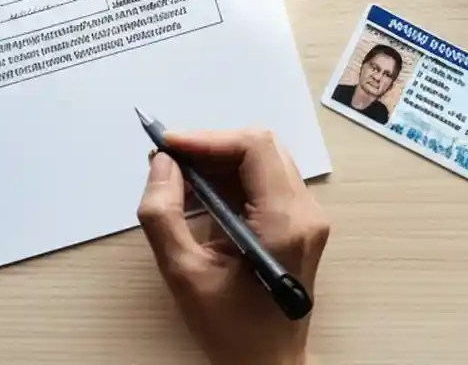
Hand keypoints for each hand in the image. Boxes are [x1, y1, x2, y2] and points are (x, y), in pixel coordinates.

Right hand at [137, 130, 329, 364]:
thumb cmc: (232, 330)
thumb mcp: (183, 273)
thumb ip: (163, 214)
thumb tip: (161, 164)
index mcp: (286, 223)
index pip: (254, 148)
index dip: (207, 138)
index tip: (167, 146)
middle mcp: (305, 212)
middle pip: (259, 148)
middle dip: (210, 147)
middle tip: (168, 161)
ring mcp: (305, 218)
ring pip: (260, 162)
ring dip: (216, 163)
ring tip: (176, 182)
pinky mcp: (296, 224)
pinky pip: (262, 183)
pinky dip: (227, 181)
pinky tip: (197, 198)